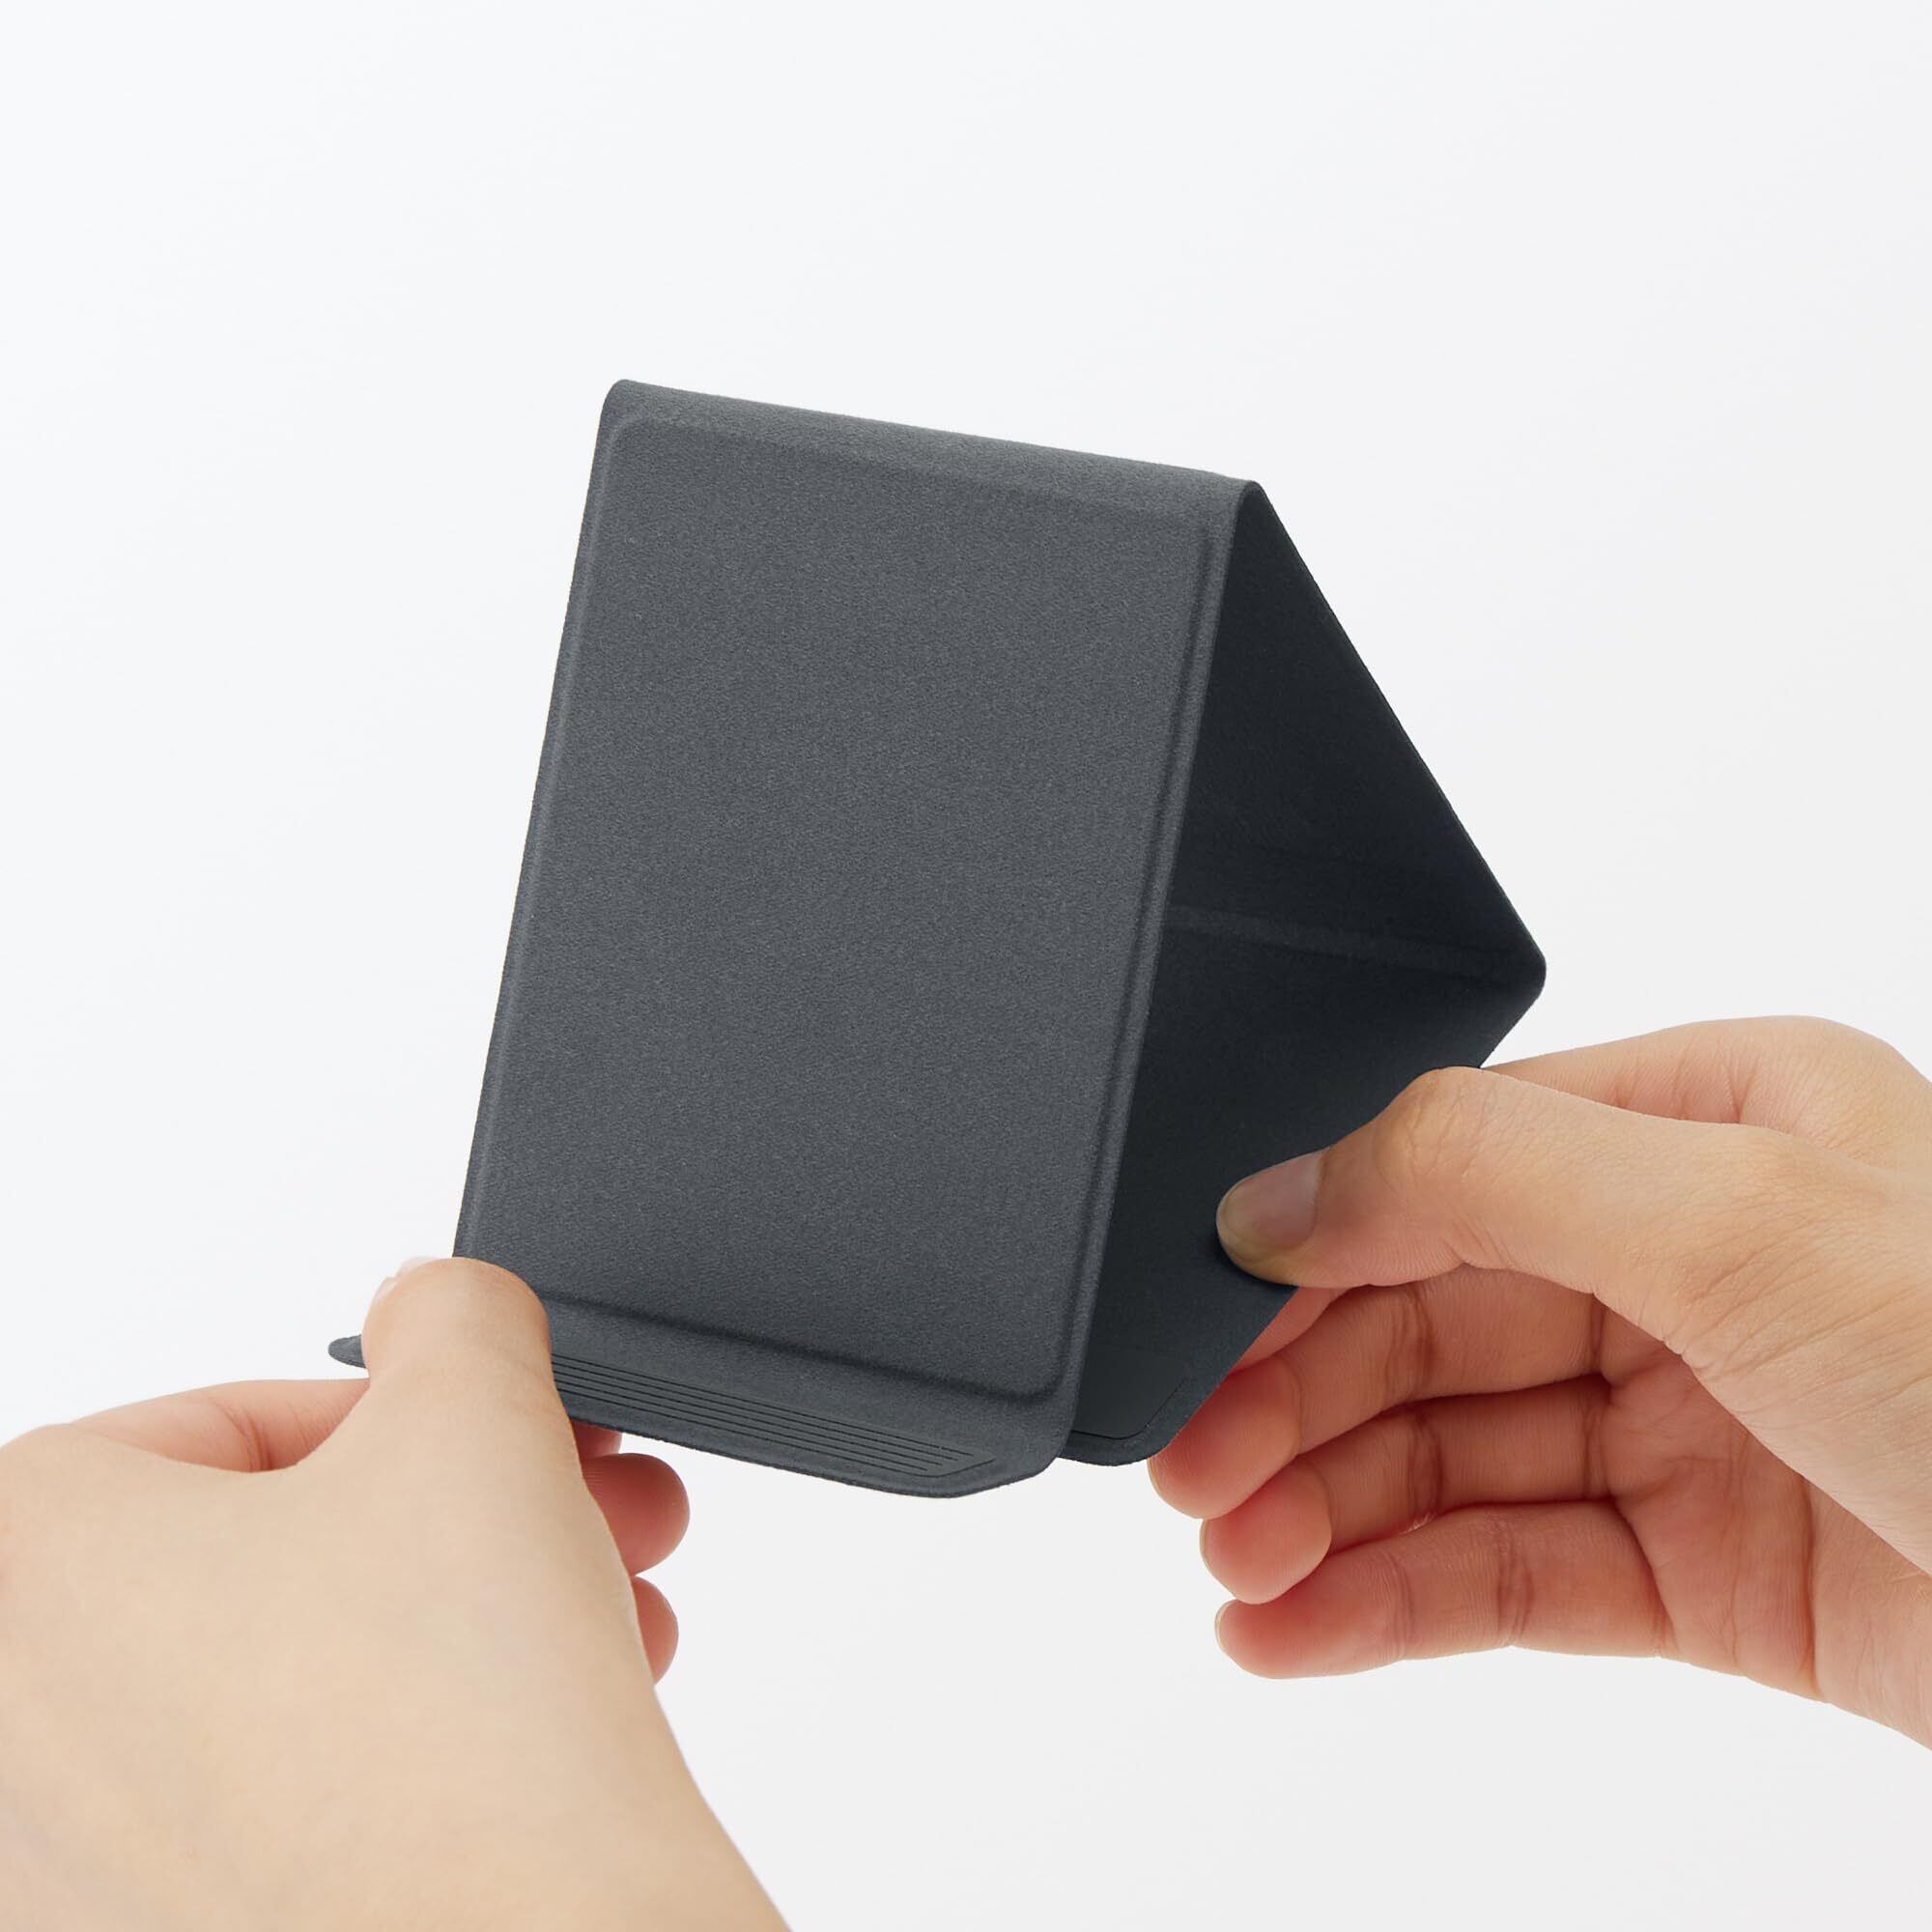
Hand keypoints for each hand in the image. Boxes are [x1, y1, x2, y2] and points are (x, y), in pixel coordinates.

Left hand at [0, 1259, 783, 1929]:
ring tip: (605, 1622)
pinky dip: (414, 1752)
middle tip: (581, 1510)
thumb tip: (437, 1314)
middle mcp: (11, 1728)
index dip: (409, 1418)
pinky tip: (549, 1734)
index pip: (232, 1421)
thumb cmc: (459, 1738)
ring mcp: (73, 1871)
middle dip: (470, 1515)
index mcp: (23, 1559)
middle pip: (277, 1550)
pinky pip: (295, 1805)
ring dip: (468, 1621)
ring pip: (297, 1676)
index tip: (505, 1443)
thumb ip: (450, 1309)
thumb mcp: (479, 1407)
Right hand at [1150, 1018, 1931, 1744]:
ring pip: (1457, 1457)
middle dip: (1303, 1404)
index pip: (1450, 1170)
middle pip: (1436, 1322)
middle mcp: (1695, 1258)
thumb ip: (1483, 1168)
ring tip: (1234, 1580)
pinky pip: (1515, 1572)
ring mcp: (1698, 1420)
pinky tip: (1298, 1631)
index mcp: (1711, 1121)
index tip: (1198, 1328)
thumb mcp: (1742, 1214)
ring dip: (1329, 1516)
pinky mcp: (1709, 1572)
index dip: (1315, 1252)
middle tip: (1194, 1484)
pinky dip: (1395, 1603)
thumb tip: (1279, 1191)